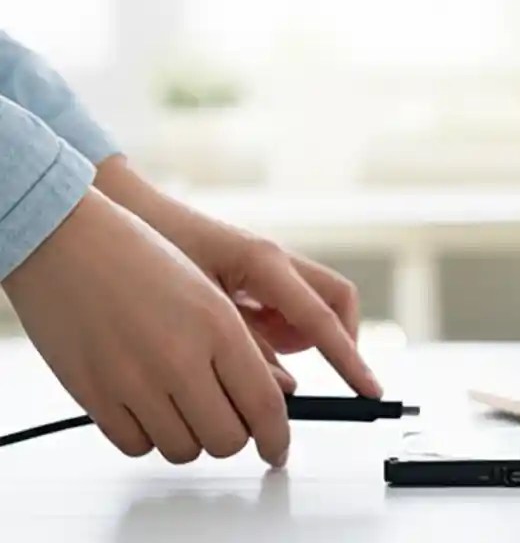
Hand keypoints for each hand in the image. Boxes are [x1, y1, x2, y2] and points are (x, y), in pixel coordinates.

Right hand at [2, 189, 289, 464]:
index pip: (264, 405)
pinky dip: (148, 436)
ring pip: (183, 450)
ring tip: (184, 405)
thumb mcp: (209, 294)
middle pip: (227, 439)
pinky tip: (148, 406)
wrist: (64, 241)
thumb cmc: (139, 259)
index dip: (277, 438)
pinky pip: (136, 447)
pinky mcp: (93, 396)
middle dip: (234, 436)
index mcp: (218, 326)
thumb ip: (248, 348)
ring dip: (191, 437)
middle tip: (228, 419)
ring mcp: (133, 381)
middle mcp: (178, 357)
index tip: (277, 451)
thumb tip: (282, 395)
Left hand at [93, 157, 381, 399]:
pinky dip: (269, 334)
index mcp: (265, 262)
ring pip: (308, 313)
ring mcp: (269, 270)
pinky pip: (282, 313)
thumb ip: (245, 349)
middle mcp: (277, 262)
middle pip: (335, 304)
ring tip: (240, 346)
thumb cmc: (155, 250)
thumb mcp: (197, 309)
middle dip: (335, 341)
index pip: (324, 317)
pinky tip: (231, 336)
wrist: (127, 215)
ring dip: (291, 339)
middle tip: (317, 372)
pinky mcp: (256, 278)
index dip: (349, 359)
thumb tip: (283, 389)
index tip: (369, 390)